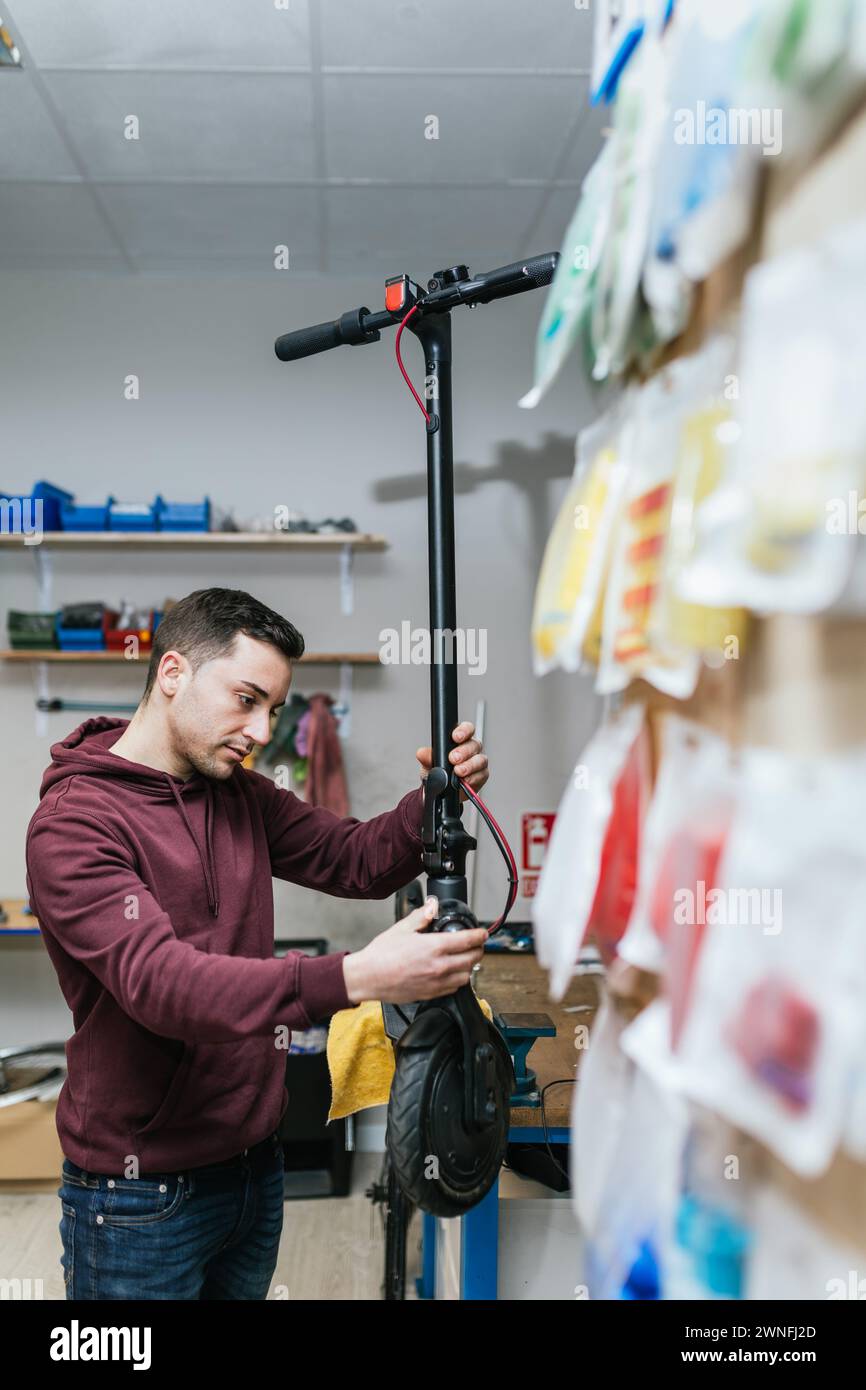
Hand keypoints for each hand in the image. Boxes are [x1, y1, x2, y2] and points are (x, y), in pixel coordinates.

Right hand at [342, 897, 486, 1003]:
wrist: (368, 977)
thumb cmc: (381, 955)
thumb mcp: (402, 928)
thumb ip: (421, 916)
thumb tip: (433, 907)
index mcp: (434, 947)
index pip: (467, 940)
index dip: (480, 936)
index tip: (483, 933)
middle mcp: (439, 966)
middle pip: (472, 959)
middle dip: (478, 950)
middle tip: (476, 945)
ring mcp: (436, 983)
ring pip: (466, 976)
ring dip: (469, 967)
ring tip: (465, 959)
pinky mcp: (431, 994)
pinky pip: (454, 988)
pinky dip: (458, 980)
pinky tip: (451, 973)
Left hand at [415, 720, 488, 802]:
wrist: (441, 790)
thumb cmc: (437, 771)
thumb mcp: (429, 762)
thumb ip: (426, 756)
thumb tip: (422, 753)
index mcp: (460, 739)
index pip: (467, 729)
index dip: (464, 731)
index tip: (456, 737)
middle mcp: (471, 748)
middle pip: (474, 744)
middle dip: (464, 751)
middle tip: (453, 758)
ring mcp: (478, 762)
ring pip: (480, 760)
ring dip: (469, 766)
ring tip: (458, 771)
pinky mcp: (481, 775)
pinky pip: (482, 775)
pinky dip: (473, 778)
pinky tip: (465, 781)